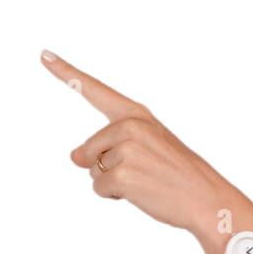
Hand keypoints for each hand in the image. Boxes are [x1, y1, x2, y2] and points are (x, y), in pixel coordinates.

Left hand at [41, 49, 231, 233]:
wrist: (208, 199)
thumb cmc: (180, 174)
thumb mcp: (151, 147)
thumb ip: (110, 145)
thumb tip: (74, 157)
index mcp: (138, 115)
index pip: (95, 90)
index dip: (67, 72)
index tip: (44, 55)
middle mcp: (130, 126)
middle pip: (89, 150)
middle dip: (105, 166)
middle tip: (143, 172)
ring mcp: (126, 150)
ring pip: (92, 171)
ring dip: (113, 183)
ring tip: (147, 182)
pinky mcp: (122, 175)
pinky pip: (99, 189)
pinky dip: (115, 196)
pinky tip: (142, 193)